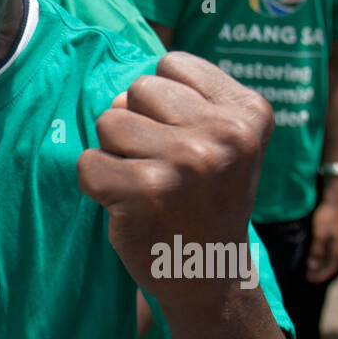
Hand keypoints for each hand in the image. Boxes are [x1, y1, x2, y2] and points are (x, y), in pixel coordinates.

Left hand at [78, 52, 273, 305]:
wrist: (209, 274)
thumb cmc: (207, 196)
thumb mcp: (226, 138)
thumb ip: (191, 97)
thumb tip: (124, 74)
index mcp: (249, 111)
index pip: (171, 65)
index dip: (163, 101)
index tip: (183, 138)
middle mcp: (224, 134)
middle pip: (137, 88)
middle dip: (137, 122)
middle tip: (161, 164)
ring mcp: (186, 163)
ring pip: (109, 120)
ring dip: (115, 151)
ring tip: (145, 181)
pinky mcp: (145, 192)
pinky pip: (88, 162)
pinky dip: (97, 182)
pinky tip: (127, 203)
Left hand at [305, 194, 337, 283]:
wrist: (334, 199)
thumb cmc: (327, 215)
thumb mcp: (319, 233)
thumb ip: (317, 251)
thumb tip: (312, 267)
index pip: (331, 269)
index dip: (320, 276)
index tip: (308, 280)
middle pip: (332, 266)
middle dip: (320, 273)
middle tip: (307, 277)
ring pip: (331, 260)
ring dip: (321, 266)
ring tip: (309, 269)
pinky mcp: (335, 237)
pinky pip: (329, 253)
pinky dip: (322, 258)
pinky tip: (314, 257)